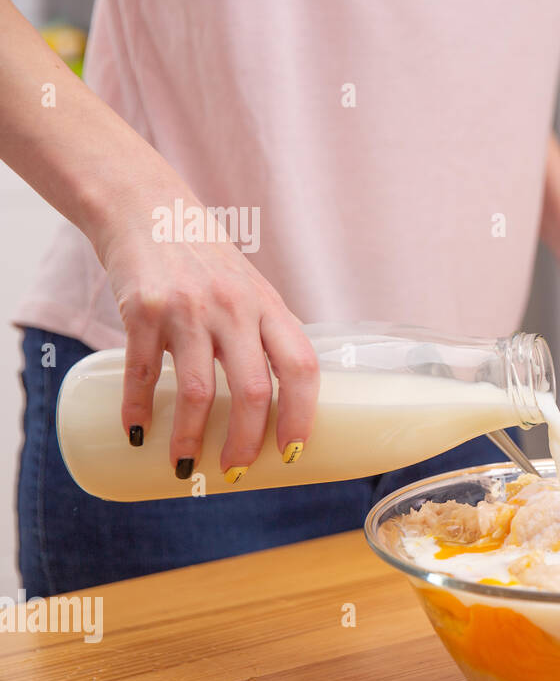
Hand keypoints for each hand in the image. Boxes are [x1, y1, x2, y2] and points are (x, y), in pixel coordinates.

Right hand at [98, 187, 318, 480]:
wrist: (148, 209)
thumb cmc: (207, 261)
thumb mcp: (251, 291)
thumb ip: (266, 336)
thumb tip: (284, 401)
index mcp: (269, 308)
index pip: (302, 367)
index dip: (302, 413)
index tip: (291, 450)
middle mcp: (235, 308)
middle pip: (252, 390)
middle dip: (245, 441)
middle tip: (234, 470)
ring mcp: (188, 309)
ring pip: (195, 391)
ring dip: (188, 438)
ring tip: (184, 465)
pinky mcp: (142, 310)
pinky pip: (140, 372)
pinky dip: (137, 410)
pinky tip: (136, 433)